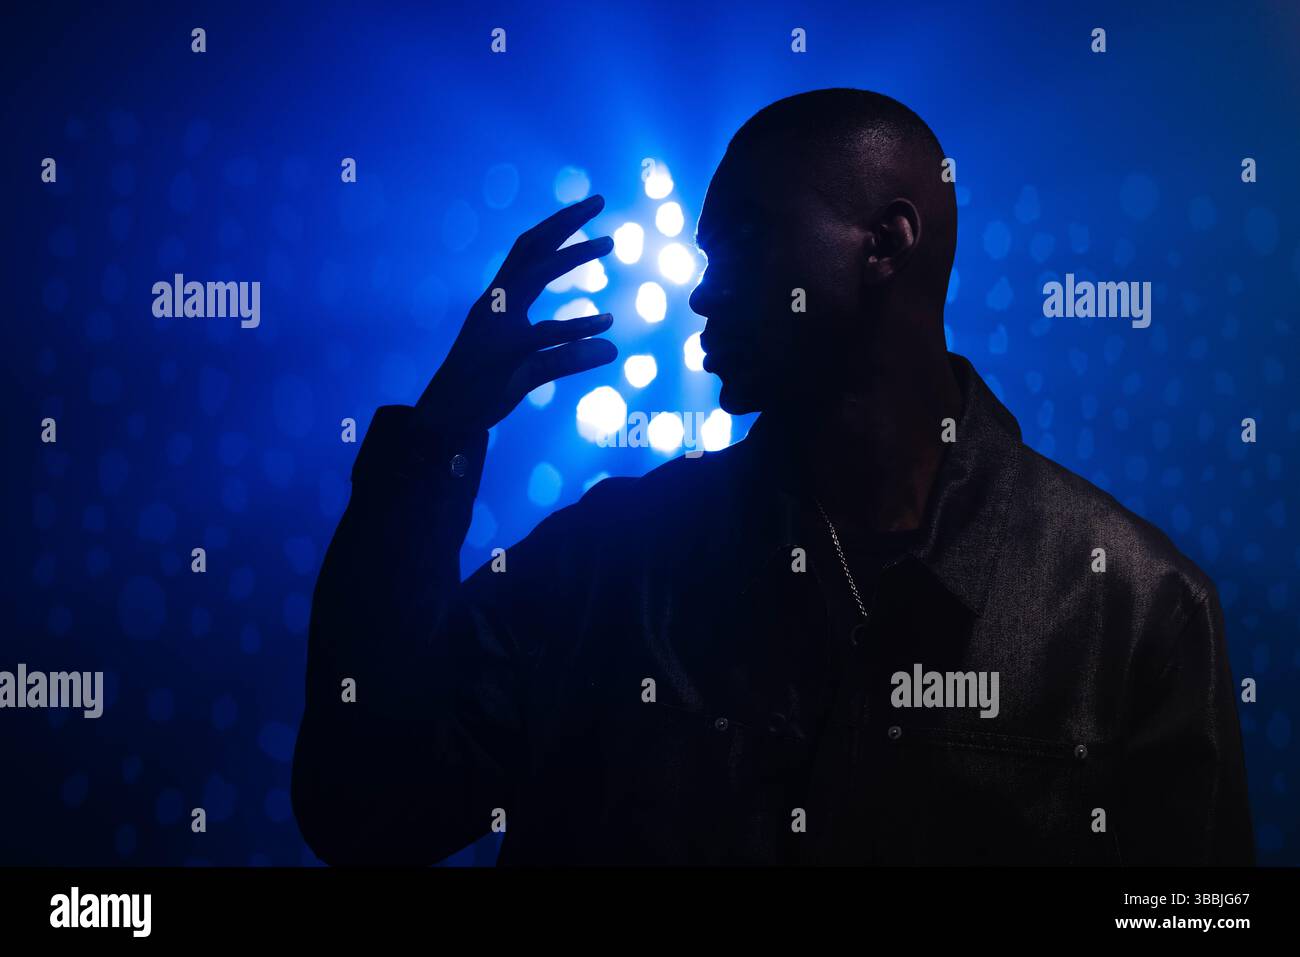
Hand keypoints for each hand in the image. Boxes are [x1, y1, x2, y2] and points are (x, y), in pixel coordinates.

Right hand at [414, 194, 616, 433]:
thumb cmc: (485, 389)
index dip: (556, 228)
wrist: (446, 419)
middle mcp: (495, 301)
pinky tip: (608, 322)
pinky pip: (545, 336)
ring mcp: (496, 324)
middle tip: (598, 199)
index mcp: (499, 299)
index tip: (586, 210)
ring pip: (534, 275)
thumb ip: (571, 355)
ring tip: (608, 242)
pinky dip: (577, 327)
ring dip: (572, 255)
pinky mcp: (503, 353)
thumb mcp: (535, 368)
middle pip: (530, 247)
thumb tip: (612, 348)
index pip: (528, 251)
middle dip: (564, 221)